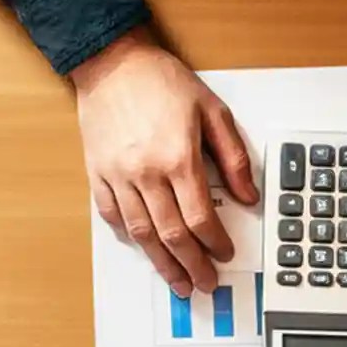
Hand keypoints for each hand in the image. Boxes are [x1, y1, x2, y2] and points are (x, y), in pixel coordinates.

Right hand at [72, 28, 258, 297]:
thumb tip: (248, 195)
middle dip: (192, 265)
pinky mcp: (98, 174)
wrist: (112, 64)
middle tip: (204, 283)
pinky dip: (129, 235)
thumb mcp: (212, 110)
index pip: (200, 218)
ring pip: (142, 234)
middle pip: (172, 235)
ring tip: (176, 281)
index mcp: (178, 159)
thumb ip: (233, 156)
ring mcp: (119, 177)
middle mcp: (146, 174)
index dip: (215, 243)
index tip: (224, 254)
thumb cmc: (161, 82)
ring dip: (161, 263)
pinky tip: (143, 248)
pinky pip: (112, 215)